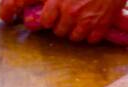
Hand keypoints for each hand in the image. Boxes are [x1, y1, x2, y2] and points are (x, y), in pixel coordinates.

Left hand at [6, 0, 124, 43]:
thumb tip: (25, 9)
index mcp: (58, 0)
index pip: (44, 21)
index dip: (48, 19)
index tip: (51, 16)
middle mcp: (71, 12)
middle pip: (59, 32)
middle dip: (62, 24)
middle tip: (69, 14)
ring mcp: (87, 21)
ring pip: (74, 38)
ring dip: (76, 31)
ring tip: (81, 18)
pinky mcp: (101, 26)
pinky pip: (91, 40)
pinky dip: (92, 34)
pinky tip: (93, 22)